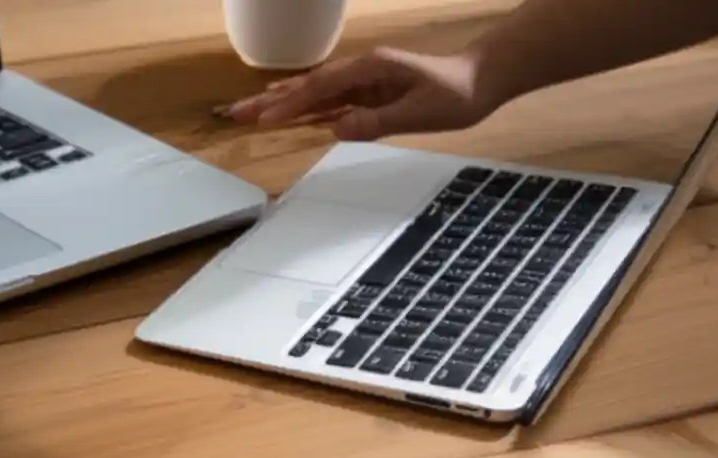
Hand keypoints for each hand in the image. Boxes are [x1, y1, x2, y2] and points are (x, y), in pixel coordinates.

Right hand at [223, 47, 498, 140]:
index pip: (321, 89)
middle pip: (308, 87)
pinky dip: (306, 107)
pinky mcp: (369, 94)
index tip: (264, 119)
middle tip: (236, 113)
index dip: (291, 105)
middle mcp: (361, 71)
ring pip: (315, 93)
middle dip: (272, 101)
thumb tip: (337, 129)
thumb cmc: (455, 96)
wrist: (481, 80)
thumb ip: (378, 121)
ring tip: (250, 112)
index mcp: (370, 70)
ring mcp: (364, 82)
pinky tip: (289, 112)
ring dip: (283, 103)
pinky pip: (331, 102)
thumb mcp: (420, 113)